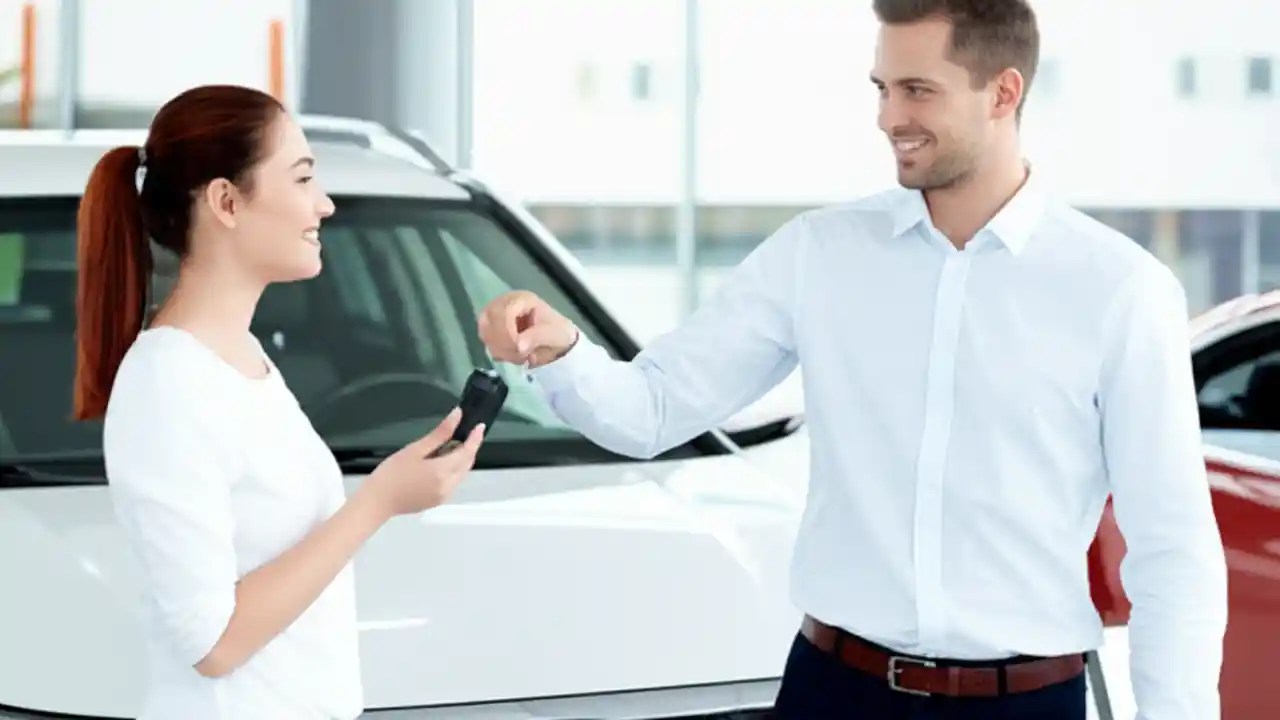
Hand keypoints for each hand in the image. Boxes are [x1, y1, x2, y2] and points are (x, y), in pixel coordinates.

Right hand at [358, 408, 483, 517]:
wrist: (376, 502)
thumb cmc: (391, 474)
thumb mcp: (415, 449)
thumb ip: (440, 433)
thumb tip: (457, 416)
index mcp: (443, 471)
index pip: (468, 452)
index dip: (475, 438)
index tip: (479, 426)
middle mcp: (448, 486)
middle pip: (467, 464)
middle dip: (468, 448)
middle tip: (464, 433)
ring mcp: (444, 496)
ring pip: (461, 474)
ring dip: (460, 460)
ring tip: (447, 447)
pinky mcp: (438, 501)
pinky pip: (452, 483)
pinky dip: (452, 471)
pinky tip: (438, 464)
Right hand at [477, 290, 578, 367]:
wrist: (557, 343)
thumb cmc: (557, 333)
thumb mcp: (552, 334)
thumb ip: (536, 337)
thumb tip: (519, 346)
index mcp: (521, 299)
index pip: (503, 311)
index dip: (507, 332)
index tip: (520, 349)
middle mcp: (505, 303)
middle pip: (488, 319)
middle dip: (502, 341)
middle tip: (520, 354)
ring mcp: (497, 316)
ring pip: (484, 331)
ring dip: (500, 348)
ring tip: (520, 356)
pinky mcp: (493, 329)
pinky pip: (487, 342)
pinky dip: (499, 352)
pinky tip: (514, 356)